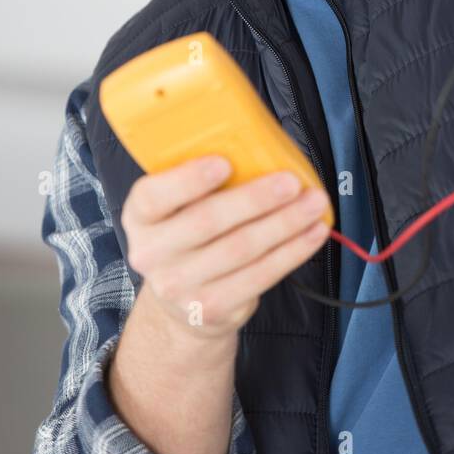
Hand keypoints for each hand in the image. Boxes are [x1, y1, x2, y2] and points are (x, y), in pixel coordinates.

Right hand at [123, 156, 331, 339]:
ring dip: (285, 223)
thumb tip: (259, 145)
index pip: (153, 196)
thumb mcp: (179, 205)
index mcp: (140, 216)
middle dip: (255, 199)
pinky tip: (312, 233)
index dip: (188, 179)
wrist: (180, 304)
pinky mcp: (211, 308)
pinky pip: (260, 276)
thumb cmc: (188, 236)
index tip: (224, 162)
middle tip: (291, 182)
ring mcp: (180, 285)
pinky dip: (292, 252)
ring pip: (241, 249)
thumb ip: (203, 179)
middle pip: (207, 221)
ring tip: (313, 203)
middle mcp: (152, 253)